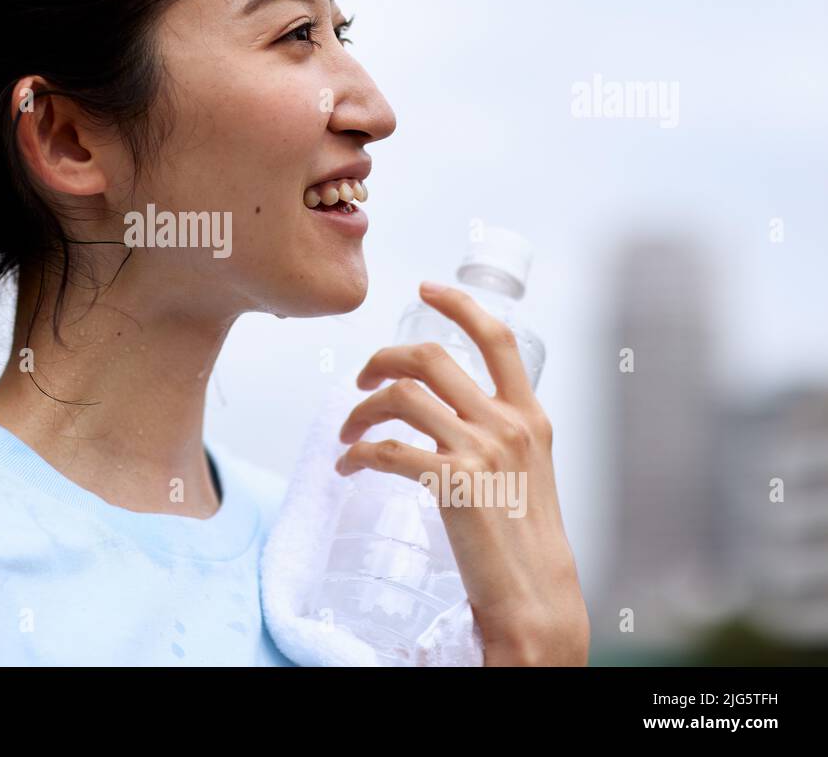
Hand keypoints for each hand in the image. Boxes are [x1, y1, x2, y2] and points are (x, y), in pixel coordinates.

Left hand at [333, 281, 589, 665]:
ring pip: (401, 397)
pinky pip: (387, 451)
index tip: (424, 288)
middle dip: (383, 357)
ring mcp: (482, 450)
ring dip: (361, 410)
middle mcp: (508, 423)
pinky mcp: (454, 482)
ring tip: (349, 432)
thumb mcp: (528, 470)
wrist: (537, 596)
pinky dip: (357, 454)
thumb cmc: (525, 540)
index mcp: (530, 415)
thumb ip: (498, 434)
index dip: (458, 304)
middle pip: (431, 356)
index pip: (496, 338)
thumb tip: (450, 414)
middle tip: (361, 378)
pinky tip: (349, 467)